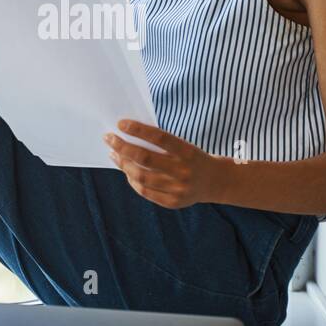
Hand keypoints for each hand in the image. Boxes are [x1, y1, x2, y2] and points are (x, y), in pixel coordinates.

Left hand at [103, 120, 221, 208]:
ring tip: (114, 154)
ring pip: (141, 176)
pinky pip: (145, 192)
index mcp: (188, 152)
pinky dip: (132, 180)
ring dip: (123, 164)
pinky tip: (126, 171)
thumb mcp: (185, 145)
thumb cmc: (193, 158)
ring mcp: (178, 189)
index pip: (159, 137)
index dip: (138, 130)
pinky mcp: (173, 202)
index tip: (120, 123)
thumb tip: (129, 137)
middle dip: (123, 147)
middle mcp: (183, 171)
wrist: (215, 181)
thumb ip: (162, 143)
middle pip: (145, 158)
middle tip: (109, 138)